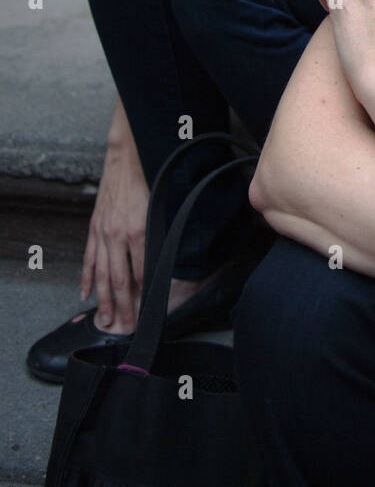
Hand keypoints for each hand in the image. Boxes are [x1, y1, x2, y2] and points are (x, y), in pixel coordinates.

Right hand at [80, 101, 149, 331]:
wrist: (128, 157)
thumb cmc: (152, 179)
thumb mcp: (167, 207)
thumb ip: (168, 235)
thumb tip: (175, 259)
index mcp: (139, 231)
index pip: (144, 273)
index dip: (146, 297)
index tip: (148, 317)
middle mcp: (118, 235)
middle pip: (120, 281)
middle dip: (124, 308)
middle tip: (126, 329)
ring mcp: (103, 233)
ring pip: (102, 275)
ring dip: (104, 301)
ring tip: (106, 322)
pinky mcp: (95, 227)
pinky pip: (90, 259)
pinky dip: (88, 279)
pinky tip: (86, 295)